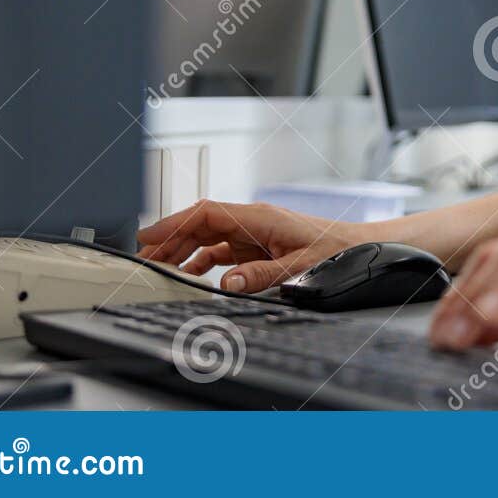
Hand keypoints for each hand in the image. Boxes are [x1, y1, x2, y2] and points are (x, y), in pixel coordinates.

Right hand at [137, 199, 369, 290]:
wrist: (354, 246)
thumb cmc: (333, 249)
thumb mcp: (299, 266)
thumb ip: (262, 275)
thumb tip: (227, 283)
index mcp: (259, 217)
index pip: (206, 214)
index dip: (174, 223)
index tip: (148, 236)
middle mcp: (252, 221)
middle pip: (200, 225)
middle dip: (169, 240)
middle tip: (143, 261)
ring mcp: (252, 232)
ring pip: (207, 236)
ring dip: (182, 250)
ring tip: (158, 268)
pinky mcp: (255, 245)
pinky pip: (220, 250)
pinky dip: (201, 260)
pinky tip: (189, 274)